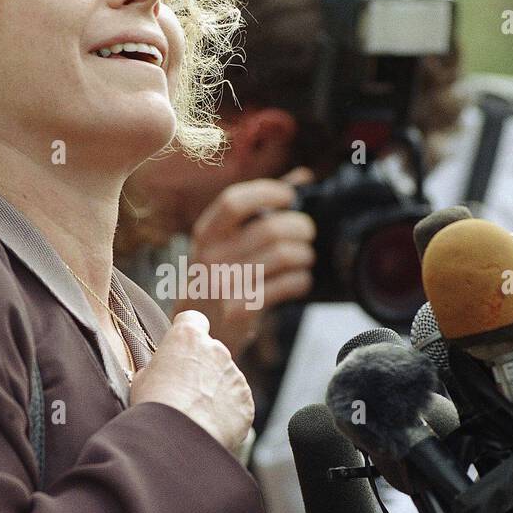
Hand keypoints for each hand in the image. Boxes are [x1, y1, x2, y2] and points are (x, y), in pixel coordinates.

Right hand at [129, 310, 254, 452]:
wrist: (178, 440)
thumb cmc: (154, 407)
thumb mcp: (143, 380)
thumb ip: (159, 368)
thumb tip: (164, 373)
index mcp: (188, 337)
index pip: (193, 320)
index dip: (188, 332)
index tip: (182, 347)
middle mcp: (217, 350)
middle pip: (211, 353)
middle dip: (202, 369)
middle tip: (185, 393)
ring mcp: (235, 375)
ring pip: (226, 379)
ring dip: (215, 392)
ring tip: (195, 416)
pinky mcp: (246, 401)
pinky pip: (237, 403)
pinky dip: (227, 413)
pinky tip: (208, 426)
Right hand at [173, 168, 316, 358]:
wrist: (203, 335)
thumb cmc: (221, 281)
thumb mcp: (227, 244)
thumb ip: (261, 208)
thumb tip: (302, 176)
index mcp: (205, 235)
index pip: (234, 202)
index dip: (267, 192)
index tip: (290, 196)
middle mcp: (210, 258)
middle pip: (269, 229)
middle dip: (300, 228)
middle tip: (308, 233)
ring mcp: (224, 286)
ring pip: (282, 256)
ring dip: (303, 255)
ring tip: (305, 259)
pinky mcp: (240, 312)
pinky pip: (284, 286)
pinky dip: (300, 280)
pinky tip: (301, 281)